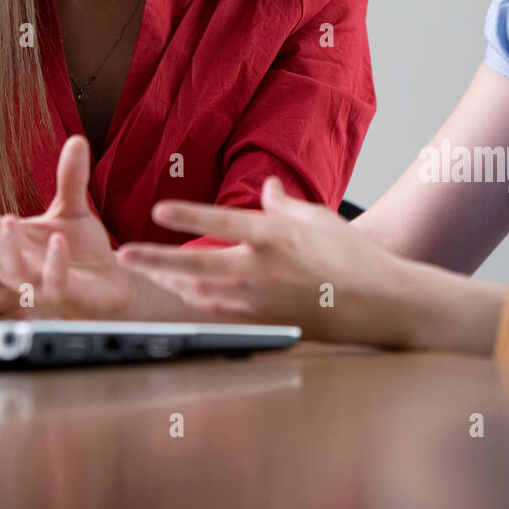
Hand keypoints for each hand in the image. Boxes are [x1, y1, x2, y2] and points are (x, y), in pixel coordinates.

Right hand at [0, 135, 137, 319]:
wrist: (109, 284)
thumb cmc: (79, 249)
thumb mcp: (72, 208)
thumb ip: (70, 177)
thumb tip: (76, 139)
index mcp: (16, 241)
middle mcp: (21, 262)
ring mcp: (39, 281)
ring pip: (13, 269)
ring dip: (8, 247)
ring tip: (8, 220)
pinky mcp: (63, 293)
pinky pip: (53, 281)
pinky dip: (54, 262)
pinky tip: (58, 241)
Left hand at [116, 177, 414, 346]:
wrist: (381, 304)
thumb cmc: (353, 256)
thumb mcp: (318, 217)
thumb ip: (282, 202)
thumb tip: (264, 185)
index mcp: (278, 236)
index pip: (225, 221)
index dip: (190, 216)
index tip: (159, 210)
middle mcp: (265, 270)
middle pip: (199, 266)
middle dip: (158, 261)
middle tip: (127, 254)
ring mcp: (263, 301)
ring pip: (203, 294)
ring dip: (171, 282)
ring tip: (146, 270)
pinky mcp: (265, 323)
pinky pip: (220, 312)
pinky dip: (197, 302)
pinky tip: (183, 292)